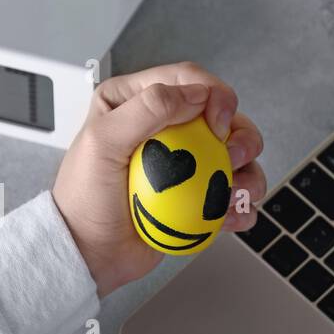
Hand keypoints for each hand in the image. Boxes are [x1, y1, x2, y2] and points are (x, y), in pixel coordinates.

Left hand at [52, 62, 265, 296]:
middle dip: (241, 135)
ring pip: (238, 156)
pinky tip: (230, 215)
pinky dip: (242, 206)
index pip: (189, 80)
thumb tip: (196, 93)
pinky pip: (234, 196)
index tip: (217, 125)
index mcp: (138, 102)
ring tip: (233, 193)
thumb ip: (147, 109)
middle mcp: (167, 129)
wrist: (90, 253)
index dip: (214, 95)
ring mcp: (187, 165)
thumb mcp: (102, 142)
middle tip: (232, 157)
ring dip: (248, 173)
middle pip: (225, 117)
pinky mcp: (199, 197)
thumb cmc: (84, 199)